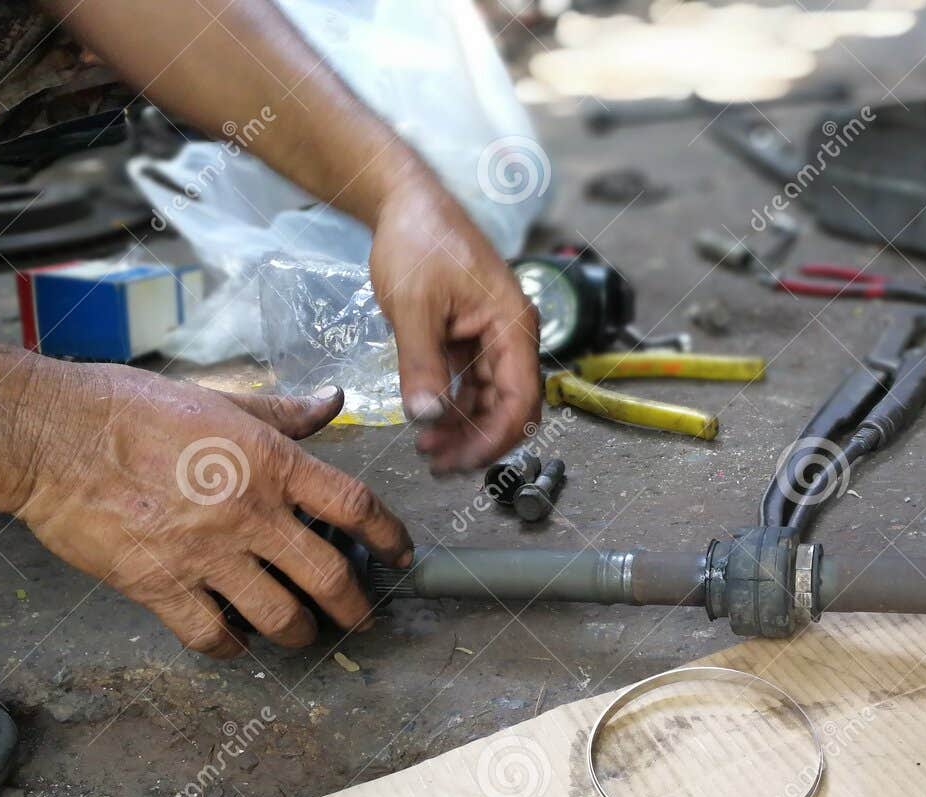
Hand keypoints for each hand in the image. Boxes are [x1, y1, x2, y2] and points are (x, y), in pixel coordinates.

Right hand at [14, 364, 410, 658]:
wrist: (51, 435)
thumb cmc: (130, 409)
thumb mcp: (220, 401)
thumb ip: (283, 414)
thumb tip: (332, 402)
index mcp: (270, 463)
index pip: (356, 505)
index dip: (390, 536)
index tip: (399, 554)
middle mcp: (249, 513)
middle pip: (330, 577)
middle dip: (355, 606)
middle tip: (359, 616)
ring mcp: (206, 555)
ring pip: (280, 617)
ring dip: (299, 632)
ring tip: (301, 632)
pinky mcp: (160, 586)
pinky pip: (212, 636)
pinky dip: (231, 647)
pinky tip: (236, 643)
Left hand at [368, 177, 542, 471]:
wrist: (404, 202)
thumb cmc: (418, 240)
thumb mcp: (414, 307)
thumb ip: (422, 365)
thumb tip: (427, 418)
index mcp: (512, 326)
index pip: (521, 399)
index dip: (494, 438)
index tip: (462, 462)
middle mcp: (511, 335)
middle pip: (508, 406)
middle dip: (476, 440)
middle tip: (438, 464)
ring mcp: (491, 337)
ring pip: (488, 400)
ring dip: (462, 428)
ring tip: (427, 449)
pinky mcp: (470, 337)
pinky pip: (470, 383)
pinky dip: (452, 406)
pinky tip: (427, 421)